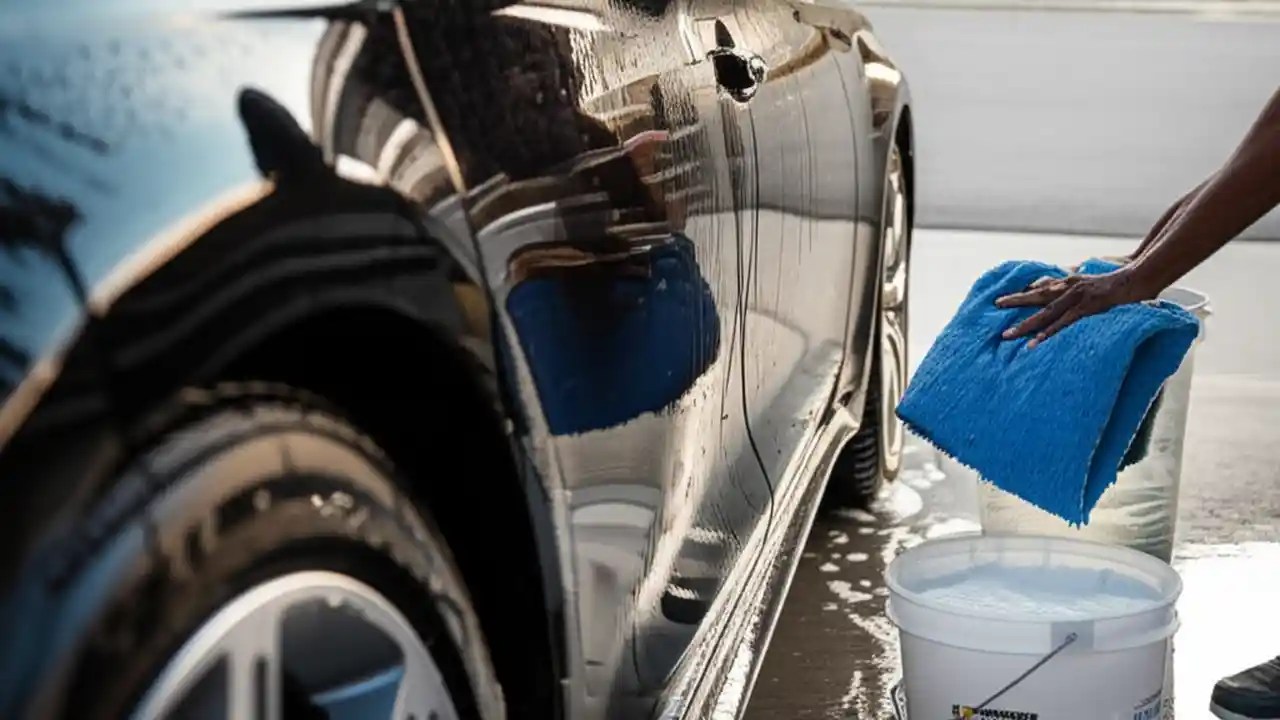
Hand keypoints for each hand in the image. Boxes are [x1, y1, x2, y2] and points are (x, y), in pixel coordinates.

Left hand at [995, 268, 1156, 347]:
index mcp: (1070, 281)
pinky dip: (1050, 332)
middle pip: (1036, 295)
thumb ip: (1079, 288)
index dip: (1022, 292)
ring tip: (1007, 335)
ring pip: (1046, 312)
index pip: (1041, 286)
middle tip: (994, 307)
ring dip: (1026, 324)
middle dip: (1014, 302)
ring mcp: (1078, 296)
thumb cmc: (1121, 283)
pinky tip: (1036, 340)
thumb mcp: (1094, 283)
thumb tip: (1067, 293)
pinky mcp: (1089, 306)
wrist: (1142, 276)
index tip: (1002, 298)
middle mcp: (1070, 286)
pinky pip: (1065, 322)